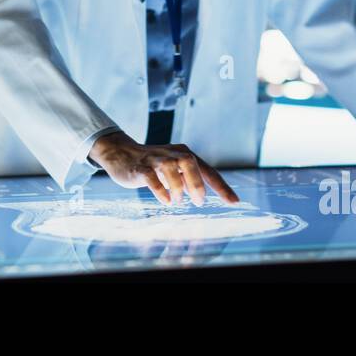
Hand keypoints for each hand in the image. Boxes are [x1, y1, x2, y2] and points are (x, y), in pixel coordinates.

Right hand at [88, 130, 239, 205]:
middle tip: (198, 201)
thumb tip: (201, 194)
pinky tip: (165, 201)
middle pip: (189, 162)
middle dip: (197, 183)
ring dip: (177, 187)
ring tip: (177, 201)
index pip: (208, 170)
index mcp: (184, 154)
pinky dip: (160, 190)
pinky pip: (151, 177)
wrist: (121, 154)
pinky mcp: (139, 167)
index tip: (235, 202)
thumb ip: (187, 178)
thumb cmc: (152, 164)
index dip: (221, 186)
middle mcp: (171, 153)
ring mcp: (154, 159)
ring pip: (170, 168)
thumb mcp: (173, 169)